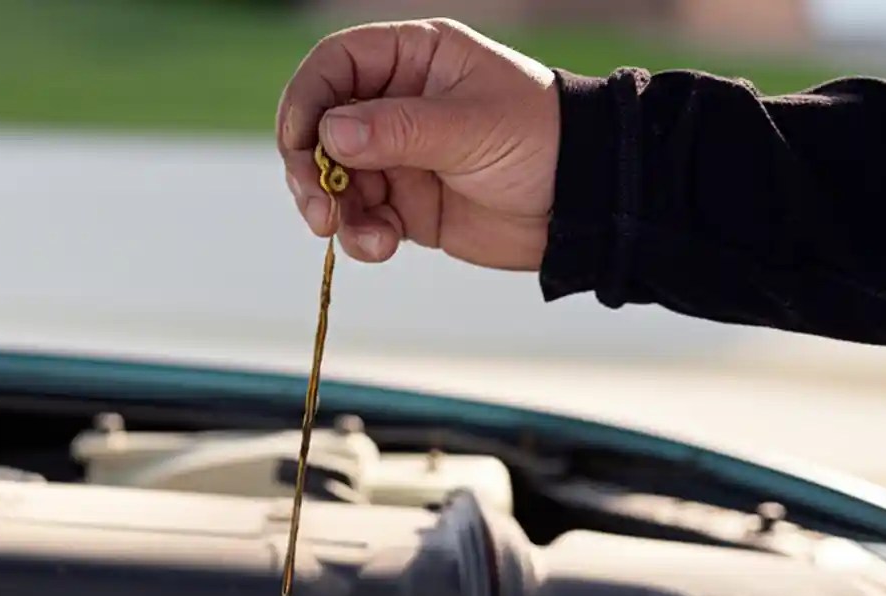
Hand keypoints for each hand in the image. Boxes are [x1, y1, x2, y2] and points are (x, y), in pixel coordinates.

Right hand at [277, 18, 559, 269]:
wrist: (584, 203)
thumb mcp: (470, 128)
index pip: (335, 65)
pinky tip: (383, 246)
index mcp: (414, 59)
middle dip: (310, 169)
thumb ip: (398, 130)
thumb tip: (329, 133)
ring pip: (334, 180)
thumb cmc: (540, 140)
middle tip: (318, 211)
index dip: (306, 100)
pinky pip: (361, 218)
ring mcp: (397, 155)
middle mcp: (396, 102)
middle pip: (320, 127)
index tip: (301, 144)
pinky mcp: (404, 204)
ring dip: (336, 212)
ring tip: (367, 238)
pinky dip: (361, 236)